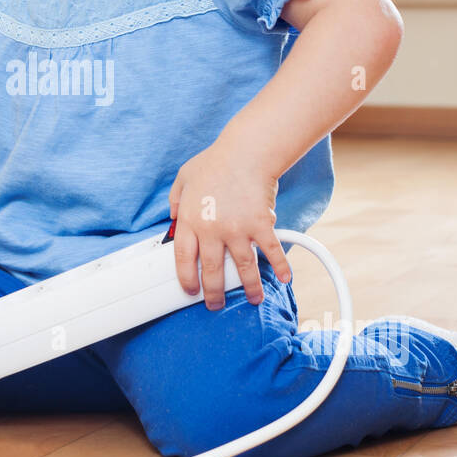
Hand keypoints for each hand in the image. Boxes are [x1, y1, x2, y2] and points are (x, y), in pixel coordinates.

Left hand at [167, 142, 291, 308]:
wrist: (246, 152)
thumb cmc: (215, 162)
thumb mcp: (183, 178)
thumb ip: (175, 200)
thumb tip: (173, 218)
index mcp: (190, 220)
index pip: (183, 260)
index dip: (186, 279)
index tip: (190, 290)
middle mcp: (212, 230)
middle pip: (211, 271)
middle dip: (214, 294)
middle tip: (216, 304)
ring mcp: (238, 230)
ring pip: (243, 269)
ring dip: (248, 288)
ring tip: (251, 299)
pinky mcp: (261, 226)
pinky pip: (272, 252)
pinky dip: (280, 267)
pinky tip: (283, 278)